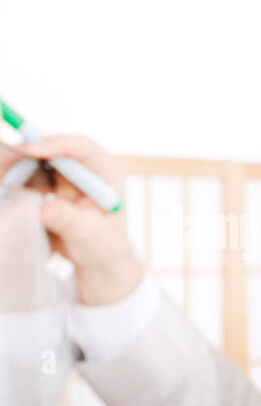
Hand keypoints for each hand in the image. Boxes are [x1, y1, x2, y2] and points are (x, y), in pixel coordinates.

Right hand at [1, 135, 140, 305]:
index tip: (28, 151)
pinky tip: (5, 188)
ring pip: (34, 158)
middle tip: (3, 162)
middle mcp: (84, 167)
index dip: (53, 144)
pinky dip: (13, 178)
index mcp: (106, 172)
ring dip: (15, 165)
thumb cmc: (103, 247)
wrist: (95, 261)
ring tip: (3, 178)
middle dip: (25, 153)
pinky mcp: (47, 183)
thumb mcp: (90, 237)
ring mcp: (64, 174)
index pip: (79, 146)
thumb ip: (70, 221)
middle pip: (50, 147)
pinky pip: (25, 173)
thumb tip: (46, 208)